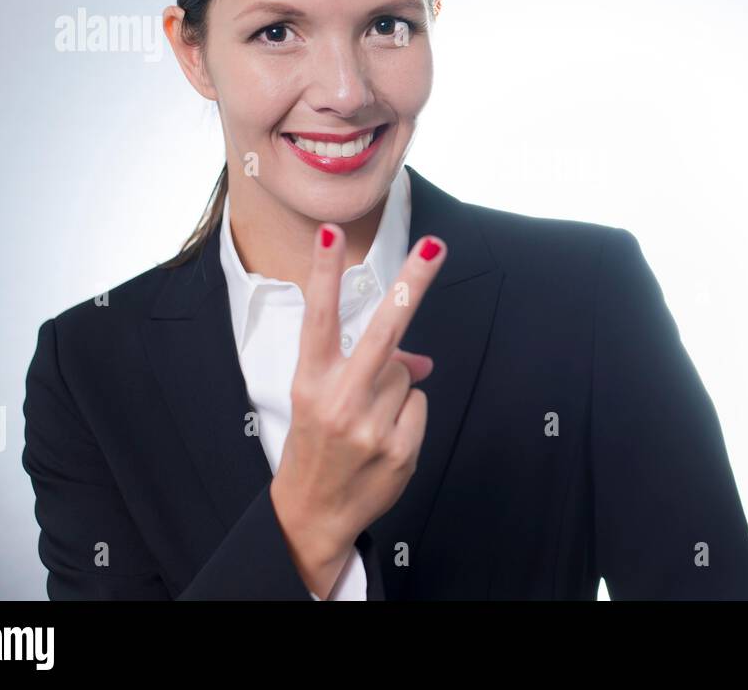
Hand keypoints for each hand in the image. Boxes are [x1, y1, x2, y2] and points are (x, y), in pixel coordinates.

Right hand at [270, 221, 446, 597]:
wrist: (311, 514)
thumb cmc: (317, 445)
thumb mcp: (324, 400)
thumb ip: (365, 368)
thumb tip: (422, 359)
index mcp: (311, 381)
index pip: (320, 318)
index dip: (325, 274)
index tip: (332, 233)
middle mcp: (338, 400)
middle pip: (384, 332)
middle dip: (412, 284)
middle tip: (436, 246)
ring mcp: (370, 427)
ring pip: (408, 374)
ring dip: (397, 389)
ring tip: (368, 421)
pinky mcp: (398, 450)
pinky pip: (420, 406)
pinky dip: (408, 417)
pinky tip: (383, 440)